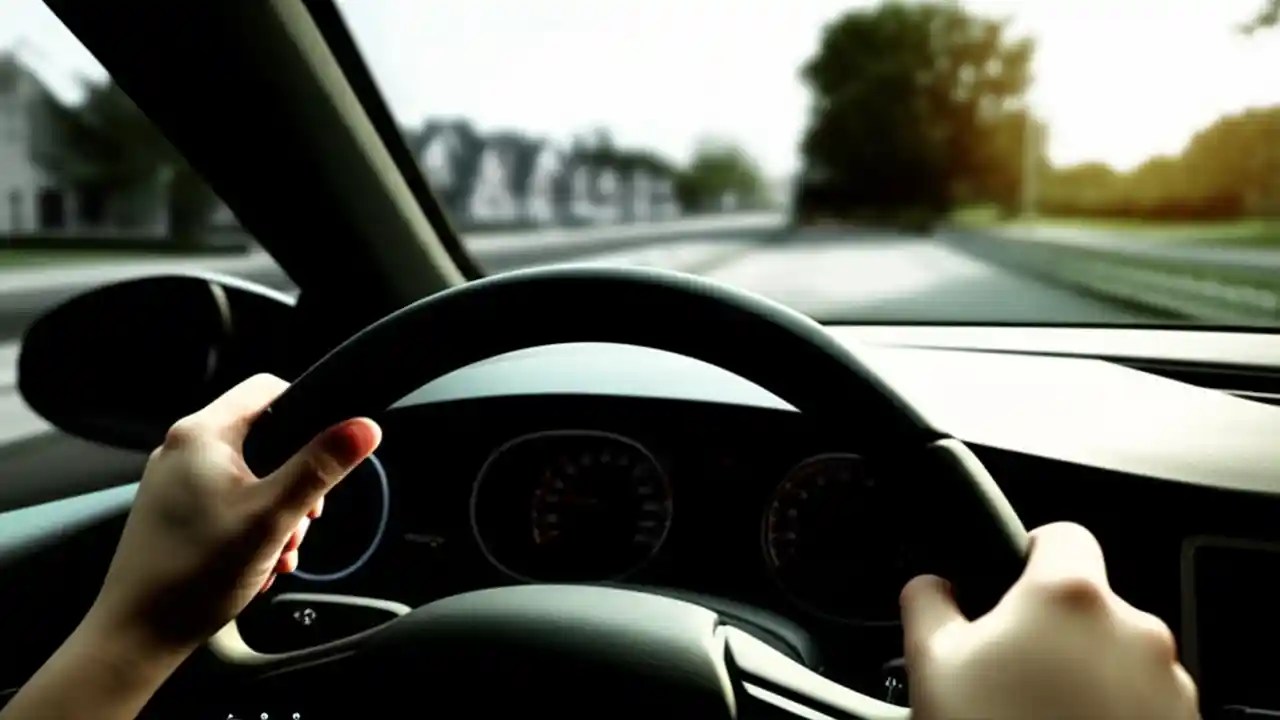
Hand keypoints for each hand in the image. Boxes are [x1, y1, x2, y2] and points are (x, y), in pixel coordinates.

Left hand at [86, 374, 381, 655]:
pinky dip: (252, 527)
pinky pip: (229, 503)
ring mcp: (174, 482)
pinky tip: (259, 562)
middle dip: (295, 483)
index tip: (328, 453)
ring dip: (277, 513)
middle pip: (265, 440)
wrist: (138, 633)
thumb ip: (321, 466)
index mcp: (202, 434)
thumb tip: (364, 428)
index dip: (308, 413)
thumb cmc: (195, 573)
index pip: (268, 389)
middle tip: (300, 521)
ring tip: (278, 551)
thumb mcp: (274, 515)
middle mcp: (183, 449)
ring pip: (251, 477)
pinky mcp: (173, 513)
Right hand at [901, 522, 1198, 719]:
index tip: (1008, 586)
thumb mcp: (932, 663)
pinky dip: (1112, 710)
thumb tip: (929, 584)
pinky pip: (1143, 699)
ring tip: (1038, 714)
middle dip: (1049, 630)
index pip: (1060, 535)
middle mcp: (1131, 628)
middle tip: (1006, 672)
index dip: (1028, 555)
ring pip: (1116, 654)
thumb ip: (927, 601)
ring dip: (1084, 672)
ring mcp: (1167, 681)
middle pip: (1086, 603)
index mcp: (1067, 595)